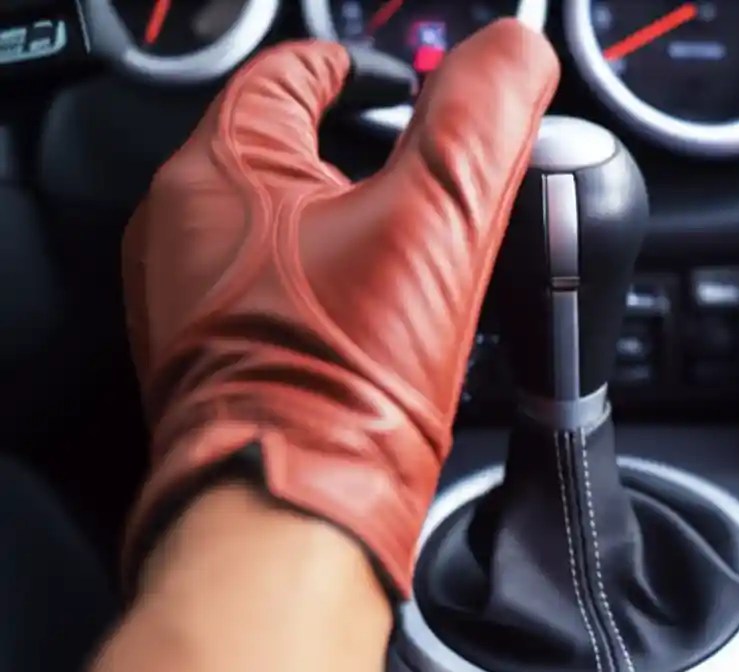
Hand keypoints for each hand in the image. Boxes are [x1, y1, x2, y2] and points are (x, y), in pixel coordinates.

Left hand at [121, 21, 559, 596]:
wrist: (298, 514)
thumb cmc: (343, 380)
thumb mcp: (441, 218)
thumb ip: (484, 115)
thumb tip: (516, 53)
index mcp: (222, 170)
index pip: (292, 70)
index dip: (367, 70)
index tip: (414, 92)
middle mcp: (187, 229)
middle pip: (293, 148)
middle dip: (372, 157)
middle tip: (437, 185)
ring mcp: (195, 300)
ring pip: (289, 226)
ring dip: (357, 227)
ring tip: (421, 256)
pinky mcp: (218, 359)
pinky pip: (281, 293)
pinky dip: (335, 288)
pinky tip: (384, 322)